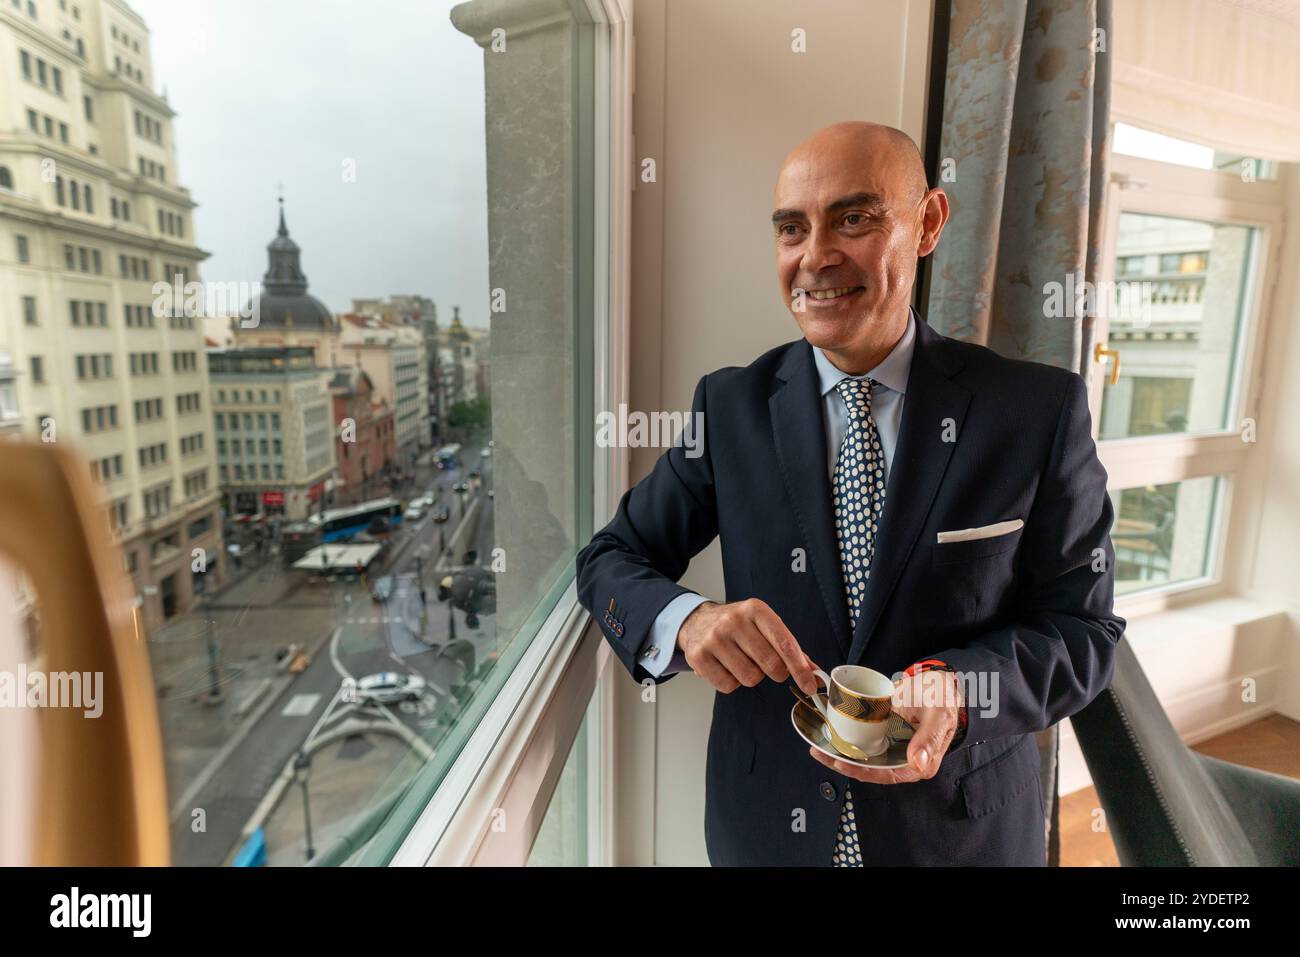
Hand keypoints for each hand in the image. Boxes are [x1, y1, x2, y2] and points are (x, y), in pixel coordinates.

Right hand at [677, 598, 819, 695]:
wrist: (697, 621)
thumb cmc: (738, 626)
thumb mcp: (764, 626)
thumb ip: (790, 648)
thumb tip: (815, 674)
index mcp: (755, 610)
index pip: (784, 643)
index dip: (800, 668)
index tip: (811, 685)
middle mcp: (733, 621)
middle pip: (770, 665)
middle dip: (776, 672)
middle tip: (770, 666)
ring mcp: (714, 639)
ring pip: (750, 678)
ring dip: (751, 676)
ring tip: (742, 661)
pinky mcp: (698, 657)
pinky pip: (728, 686)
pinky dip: (732, 682)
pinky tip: (726, 667)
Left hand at [808, 668, 962, 783]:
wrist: (939, 680)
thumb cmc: (942, 698)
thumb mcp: (937, 715)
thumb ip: (929, 739)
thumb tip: (918, 764)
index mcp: (921, 764)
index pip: (886, 775)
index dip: (861, 771)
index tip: (840, 762)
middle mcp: (906, 760)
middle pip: (871, 769)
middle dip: (844, 764)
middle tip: (820, 753)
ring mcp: (895, 749)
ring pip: (865, 758)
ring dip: (842, 754)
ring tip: (819, 746)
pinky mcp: (886, 736)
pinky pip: (865, 743)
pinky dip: (849, 740)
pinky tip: (832, 735)